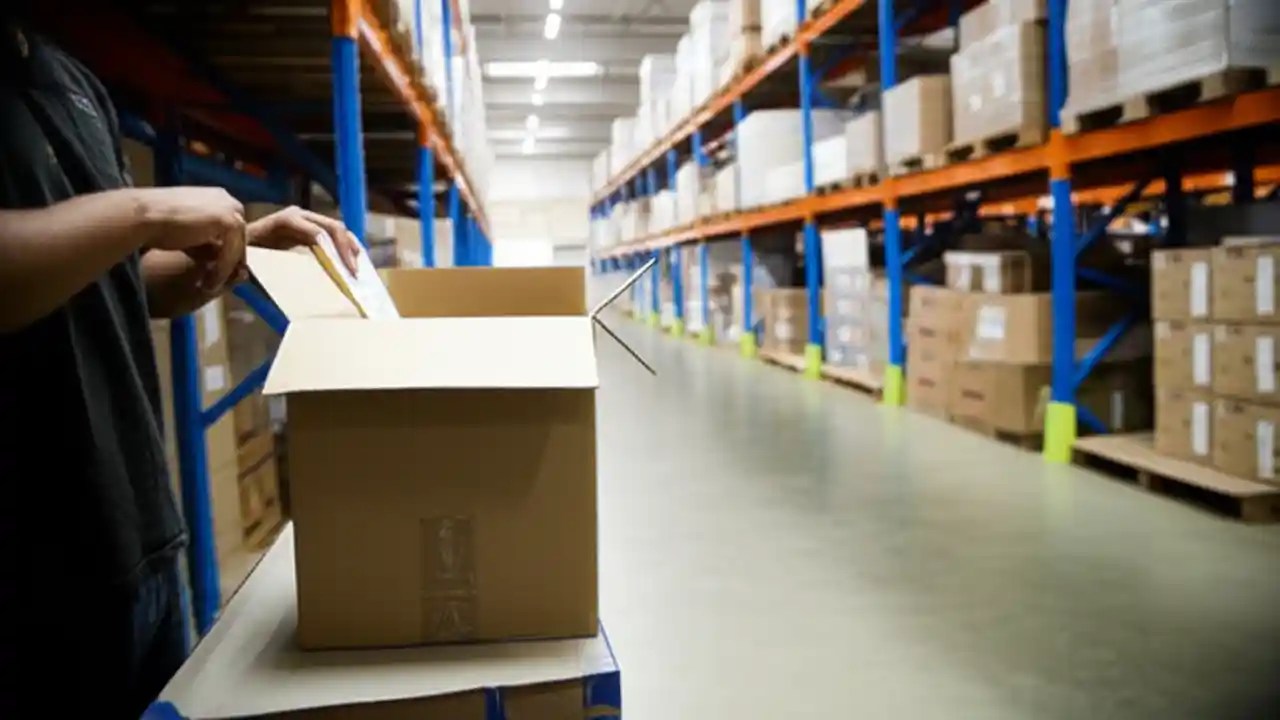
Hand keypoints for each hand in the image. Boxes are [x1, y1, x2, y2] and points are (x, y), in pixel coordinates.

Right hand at [136, 186, 245, 290]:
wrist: (143, 215)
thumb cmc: (159, 223)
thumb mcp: (191, 236)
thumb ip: (210, 246)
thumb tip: (227, 267)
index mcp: (219, 199)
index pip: (234, 232)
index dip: (228, 254)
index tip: (217, 274)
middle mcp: (229, 200)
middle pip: (239, 240)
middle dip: (229, 264)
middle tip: (215, 284)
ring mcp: (231, 209)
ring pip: (237, 249)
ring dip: (224, 271)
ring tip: (209, 287)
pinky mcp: (229, 221)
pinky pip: (231, 254)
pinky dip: (221, 271)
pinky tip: (208, 282)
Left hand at [246, 205, 360, 274]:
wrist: (232, 245)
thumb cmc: (242, 256)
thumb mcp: (251, 263)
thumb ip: (267, 270)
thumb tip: (293, 284)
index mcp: (285, 221)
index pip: (317, 231)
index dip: (335, 249)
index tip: (345, 269)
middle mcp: (299, 216)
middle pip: (333, 227)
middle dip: (347, 250)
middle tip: (355, 273)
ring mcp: (307, 221)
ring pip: (338, 231)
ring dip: (350, 249)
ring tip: (358, 271)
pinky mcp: (312, 229)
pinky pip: (335, 236)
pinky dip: (346, 250)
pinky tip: (352, 265)